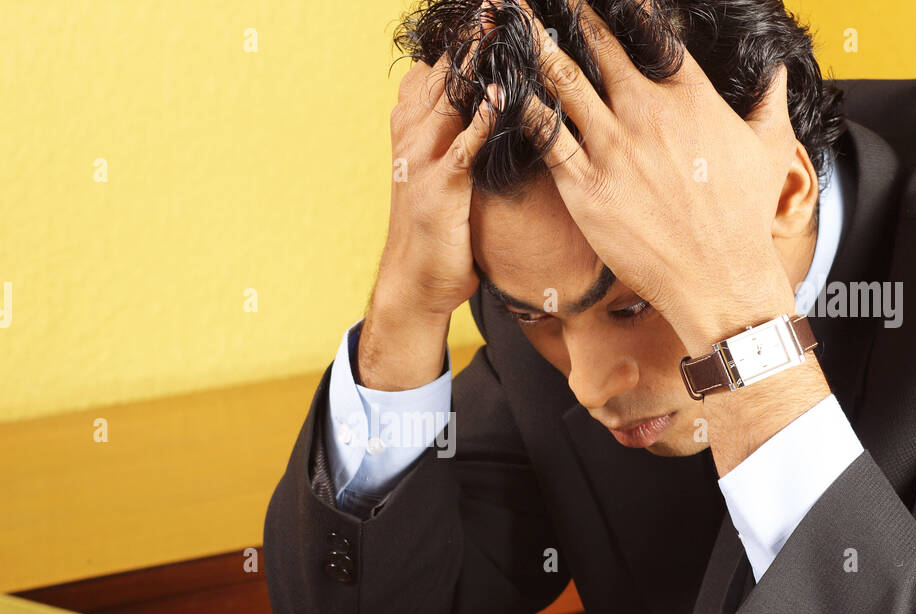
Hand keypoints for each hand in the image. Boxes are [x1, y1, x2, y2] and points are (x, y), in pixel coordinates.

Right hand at [362, 20, 500, 389]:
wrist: (413, 284)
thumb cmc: (437, 228)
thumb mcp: (441, 168)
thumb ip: (457, 130)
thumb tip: (488, 97)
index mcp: (412, 123)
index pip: (439, 64)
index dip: (465, 36)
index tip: (491, 7)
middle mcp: (411, 133)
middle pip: (445, 69)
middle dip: (473, 34)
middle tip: (499, 1)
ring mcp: (420, 159)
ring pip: (451, 97)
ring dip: (478, 61)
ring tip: (502, 25)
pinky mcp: (438, 189)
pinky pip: (464, 145)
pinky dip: (484, 119)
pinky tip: (504, 95)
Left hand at [511, 0, 797, 355]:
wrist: (719, 278)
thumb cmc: (744, 218)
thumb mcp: (769, 148)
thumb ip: (771, 100)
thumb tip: (780, 69)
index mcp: (691, 97)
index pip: (652, 34)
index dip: (624, 9)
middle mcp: (648, 113)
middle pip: (600, 48)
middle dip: (573, 15)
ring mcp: (613, 149)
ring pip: (565, 83)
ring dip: (538, 49)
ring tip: (514, 24)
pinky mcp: (585, 186)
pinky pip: (546, 138)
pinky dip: (524, 109)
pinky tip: (505, 88)